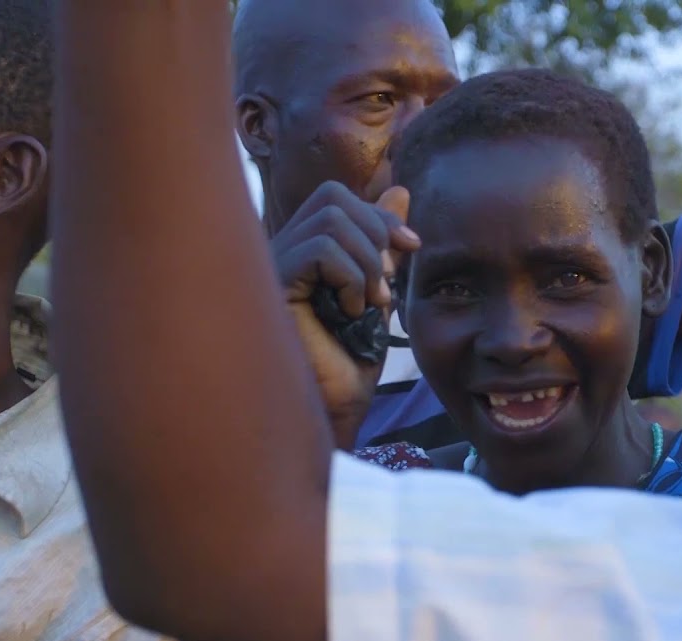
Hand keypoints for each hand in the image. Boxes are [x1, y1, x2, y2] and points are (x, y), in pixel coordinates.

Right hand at [271, 181, 419, 442]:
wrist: (334, 408)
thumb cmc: (349, 359)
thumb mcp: (378, 290)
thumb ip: (382, 244)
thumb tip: (400, 191)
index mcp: (302, 248)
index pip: (337, 197)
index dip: (379, 215)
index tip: (412, 246)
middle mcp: (279, 250)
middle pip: (333, 197)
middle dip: (376, 234)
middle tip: (387, 284)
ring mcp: (269, 265)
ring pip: (331, 220)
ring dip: (367, 261)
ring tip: (370, 303)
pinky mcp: (271, 285)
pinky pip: (320, 251)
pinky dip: (350, 278)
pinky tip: (348, 312)